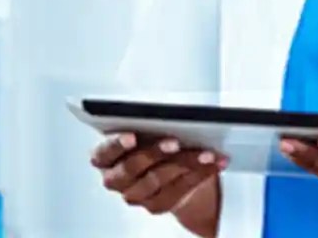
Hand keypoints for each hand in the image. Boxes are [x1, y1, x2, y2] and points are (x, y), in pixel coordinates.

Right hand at [92, 133, 226, 215]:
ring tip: (205, 152)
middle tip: (175, 141)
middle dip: (155, 153)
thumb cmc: (148, 138)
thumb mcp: (143, 126)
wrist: (164, 165)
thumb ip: (145, 121)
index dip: (117, 144)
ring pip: (159, 180)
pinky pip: (178, 190)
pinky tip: (213, 163)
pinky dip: (199, 173)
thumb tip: (167, 112)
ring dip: (185, 163)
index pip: (104, 152)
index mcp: (104, 157)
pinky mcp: (156, 205)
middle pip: (133, 168)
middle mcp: (115, 179)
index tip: (132, 136)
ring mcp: (135, 195)